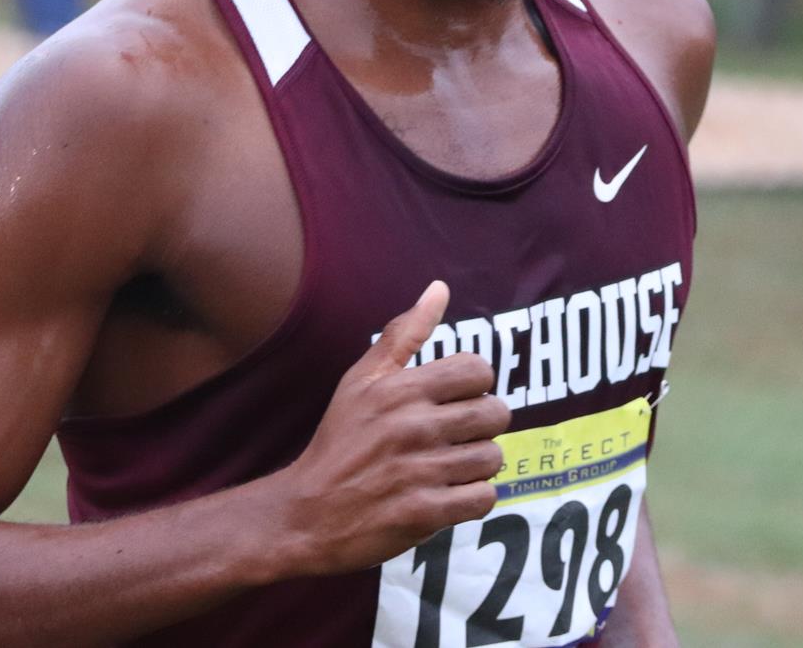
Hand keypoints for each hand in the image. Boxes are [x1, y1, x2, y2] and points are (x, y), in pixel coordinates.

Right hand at [273, 280, 511, 576]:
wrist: (307, 514)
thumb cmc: (339, 440)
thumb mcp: (361, 380)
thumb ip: (403, 333)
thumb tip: (440, 289)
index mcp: (401, 389)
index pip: (478, 369)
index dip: (475, 384)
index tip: (457, 399)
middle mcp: (415, 426)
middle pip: (496, 413)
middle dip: (482, 425)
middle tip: (456, 435)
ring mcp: (422, 471)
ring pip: (493, 458)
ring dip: (477, 464)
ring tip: (449, 466)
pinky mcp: (426, 513)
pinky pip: (484, 498)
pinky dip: (472, 498)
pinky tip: (448, 493)